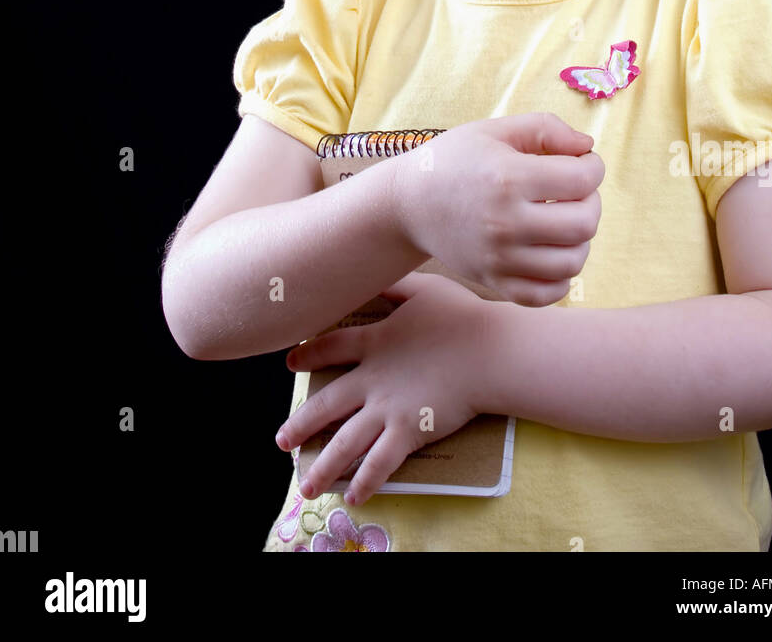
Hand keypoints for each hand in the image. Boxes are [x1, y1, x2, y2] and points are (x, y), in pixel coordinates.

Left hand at [275, 272, 491, 506]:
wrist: (489, 351)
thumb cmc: (463, 316)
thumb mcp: (424, 288)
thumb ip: (395, 284)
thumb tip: (375, 275)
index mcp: (376, 341)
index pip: (331, 347)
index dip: (308, 355)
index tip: (290, 363)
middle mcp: (373, 378)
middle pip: (326, 404)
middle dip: (300, 424)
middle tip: (282, 442)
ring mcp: (389, 407)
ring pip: (345, 442)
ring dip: (324, 466)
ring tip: (307, 487)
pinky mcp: (409, 431)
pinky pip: (380, 462)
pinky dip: (365, 481)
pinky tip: (354, 496)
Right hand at [392, 112, 603, 305]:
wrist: (408, 203)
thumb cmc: (455, 160)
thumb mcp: (494, 130)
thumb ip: (545, 129)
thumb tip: (588, 145)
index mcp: (507, 178)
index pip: (582, 179)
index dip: (593, 167)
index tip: (583, 162)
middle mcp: (504, 222)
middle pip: (584, 224)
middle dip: (591, 203)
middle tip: (576, 191)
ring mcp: (498, 258)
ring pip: (572, 262)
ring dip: (580, 240)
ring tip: (563, 220)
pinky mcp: (493, 281)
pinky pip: (546, 294)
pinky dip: (561, 278)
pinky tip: (552, 252)